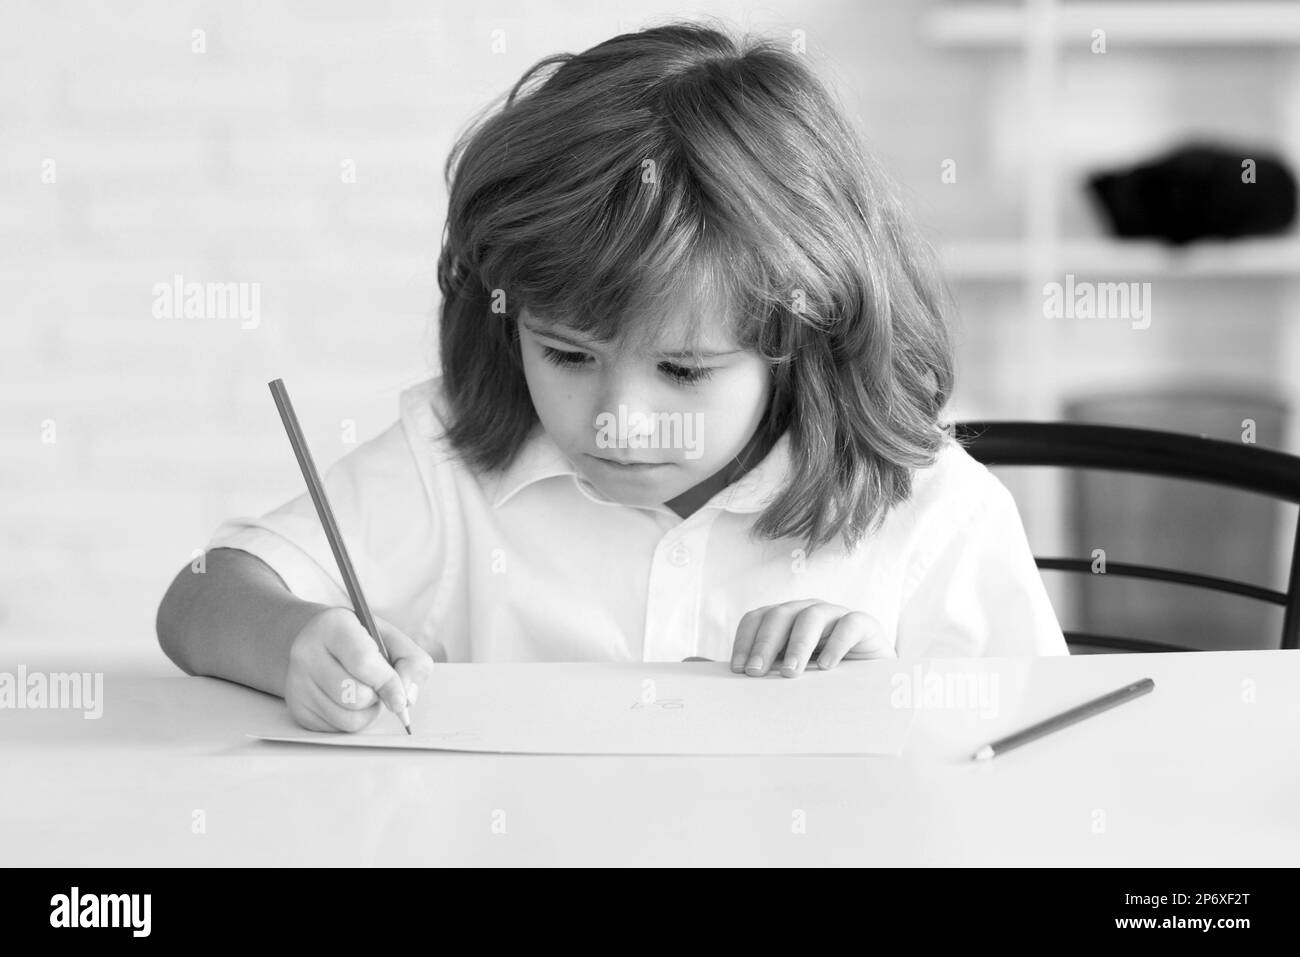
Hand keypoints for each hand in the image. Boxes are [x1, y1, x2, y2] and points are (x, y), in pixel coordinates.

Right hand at [286, 606, 434, 731]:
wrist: (317, 641)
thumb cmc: (361, 641)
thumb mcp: (390, 637)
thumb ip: (411, 661)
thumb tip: (406, 698)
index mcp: (334, 625)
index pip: (364, 662)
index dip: (389, 684)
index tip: (401, 698)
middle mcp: (307, 652)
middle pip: (355, 696)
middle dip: (377, 696)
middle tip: (376, 683)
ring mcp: (297, 682)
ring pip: (347, 720)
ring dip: (367, 713)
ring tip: (364, 691)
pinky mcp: (297, 708)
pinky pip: (336, 730)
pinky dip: (352, 721)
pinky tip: (348, 701)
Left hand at [731, 600, 894, 676]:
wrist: (872, 685)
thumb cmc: (824, 680)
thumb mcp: (791, 675)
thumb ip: (763, 671)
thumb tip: (714, 673)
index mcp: (784, 620)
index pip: (756, 619)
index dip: (745, 641)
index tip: (738, 670)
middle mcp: (807, 611)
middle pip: (779, 615)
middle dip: (764, 643)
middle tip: (756, 672)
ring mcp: (835, 615)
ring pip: (811, 616)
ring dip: (797, 644)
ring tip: (790, 672)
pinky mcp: (864, 624)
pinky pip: (849, 624)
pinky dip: (837, 643)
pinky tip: (827, 666)